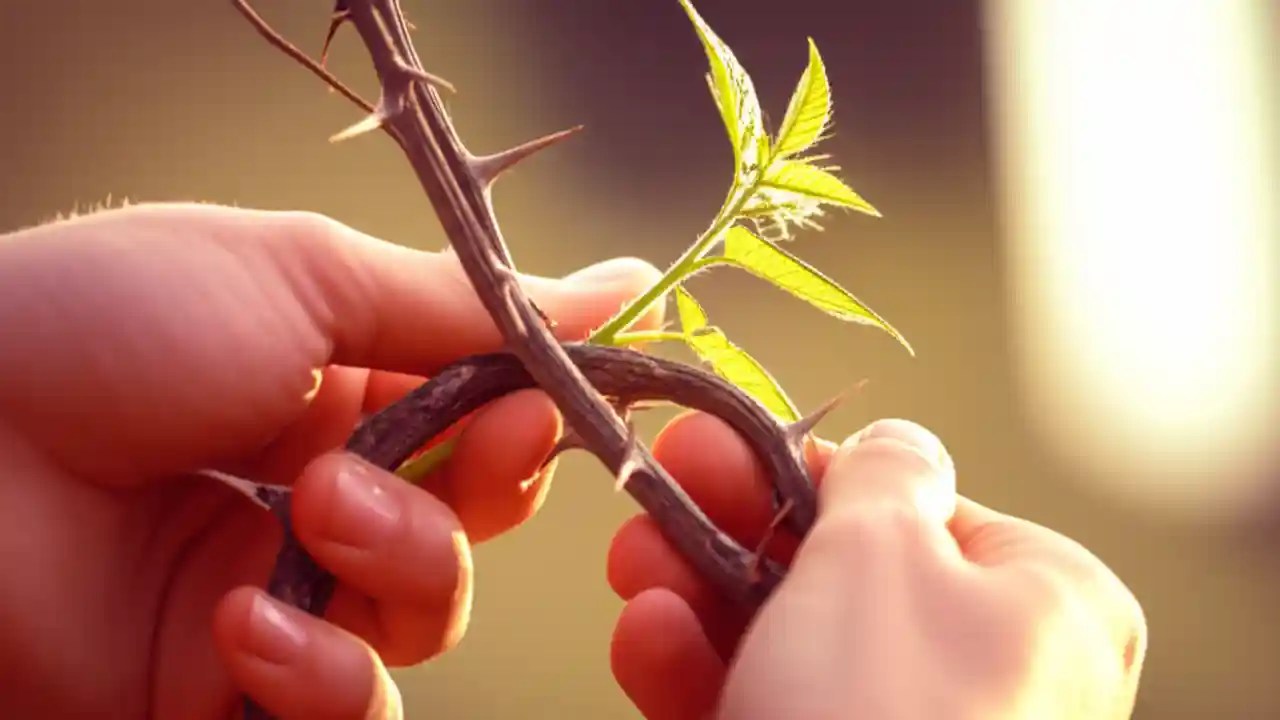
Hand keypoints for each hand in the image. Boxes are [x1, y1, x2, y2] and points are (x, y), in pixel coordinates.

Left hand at [0, 203, 660, 719]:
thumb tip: (626, 280)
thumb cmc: (108, 324)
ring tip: (309, 524)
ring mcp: (279, 598)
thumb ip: (466, 305)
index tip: (540, 409)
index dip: (529, 429)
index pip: (488, 428)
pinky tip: (244, 626)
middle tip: (393, 466)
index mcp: (345, 390)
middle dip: (464, 507)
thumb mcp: (304, 278)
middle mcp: (321, 496)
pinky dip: (318, 677)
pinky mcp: (228, 694)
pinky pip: (345, 713)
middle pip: (471, 534)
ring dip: (396, 579)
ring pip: (423, 627)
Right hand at [608, 415, 1146, 719]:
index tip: (708, 443)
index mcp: (1045, 600)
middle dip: (727, 529)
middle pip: (839, 570)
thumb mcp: (882, 550)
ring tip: (631, 562)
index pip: (913, 505)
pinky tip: (646, 639)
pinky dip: (705, 672)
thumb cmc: (886, 708)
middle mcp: (995, 670)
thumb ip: (884, 475)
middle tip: (654, 490)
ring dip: (699, 596)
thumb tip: (898, 446)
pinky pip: (776, 707)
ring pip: (794, 643)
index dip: (800, 468)